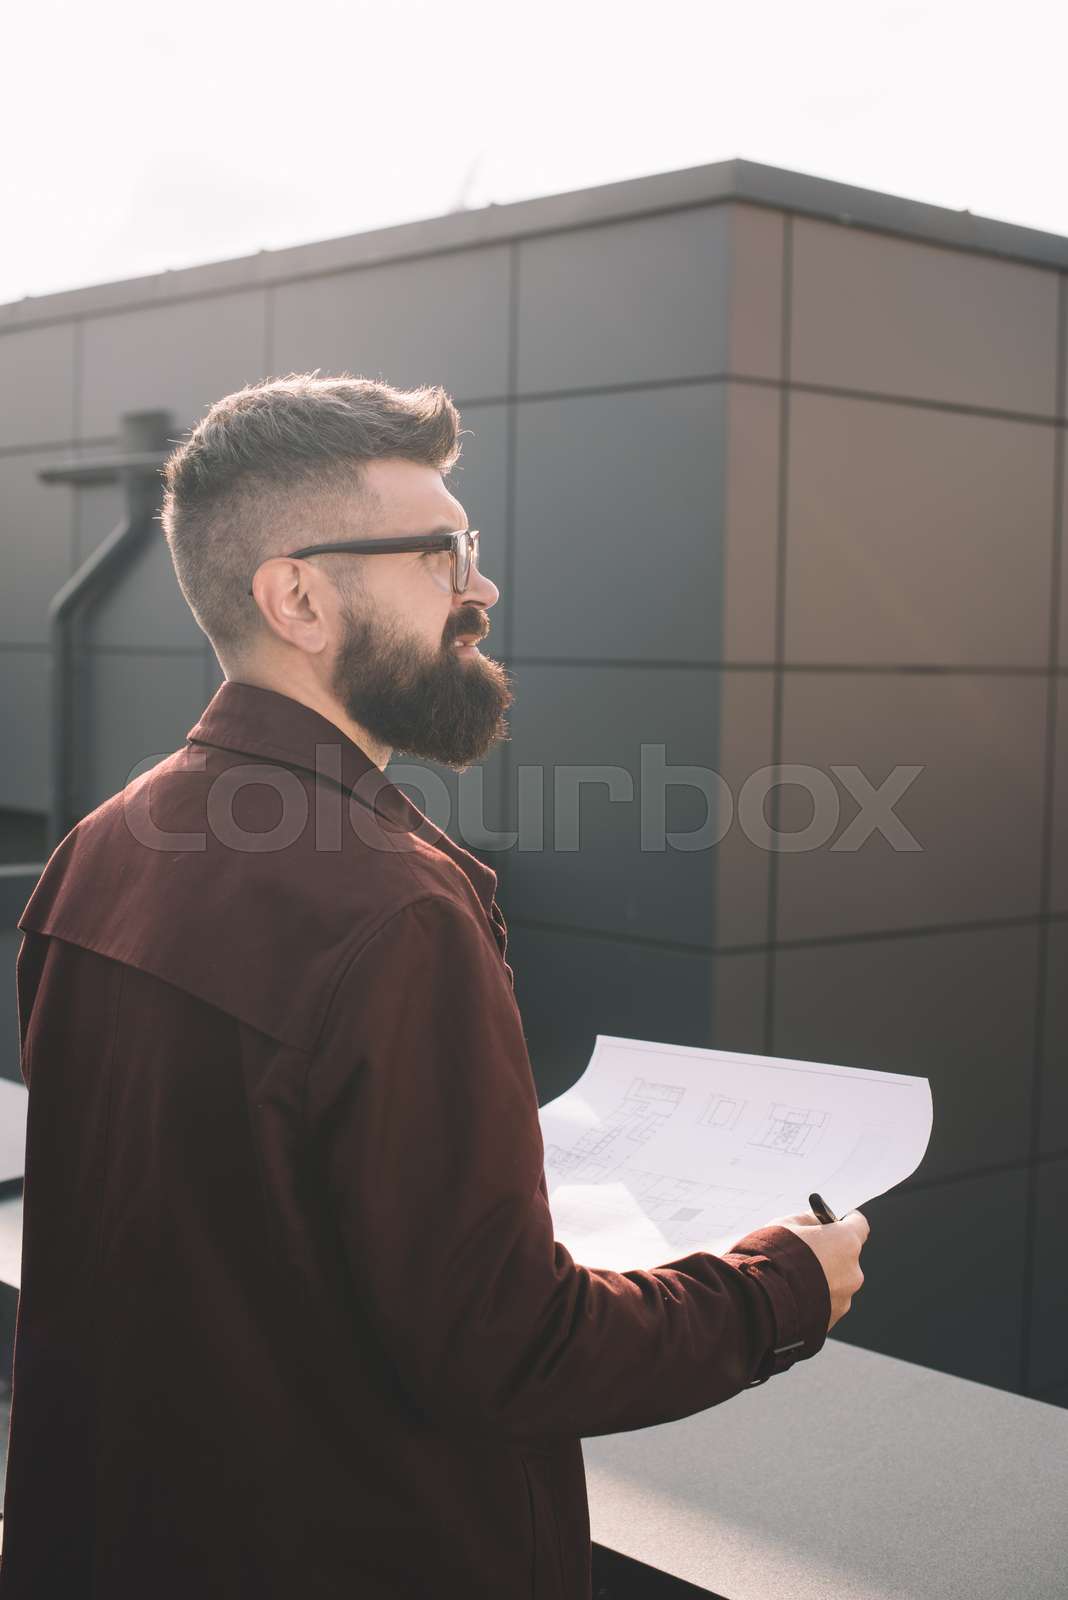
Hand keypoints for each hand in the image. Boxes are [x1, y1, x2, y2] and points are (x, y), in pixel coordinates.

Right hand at [764, 1209, 870, 1330]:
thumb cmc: (773, 1257)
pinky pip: (826, 1304)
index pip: (859, 1225)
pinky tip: (791, 1297)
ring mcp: (845, 1298)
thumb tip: (815, 1220)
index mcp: (845, 1242)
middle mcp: (853, 1271)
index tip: (836, 1222)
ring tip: (792, 1281)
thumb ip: (807, 1221)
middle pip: (846, 1257)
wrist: (761, 1300)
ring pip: (836, 1283)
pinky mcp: (833, 1319)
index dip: (847, 1222)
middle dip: (829, 1255)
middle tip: (804, 1254)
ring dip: (821, 1280)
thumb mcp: (787, 1225)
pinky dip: (813, 1300)